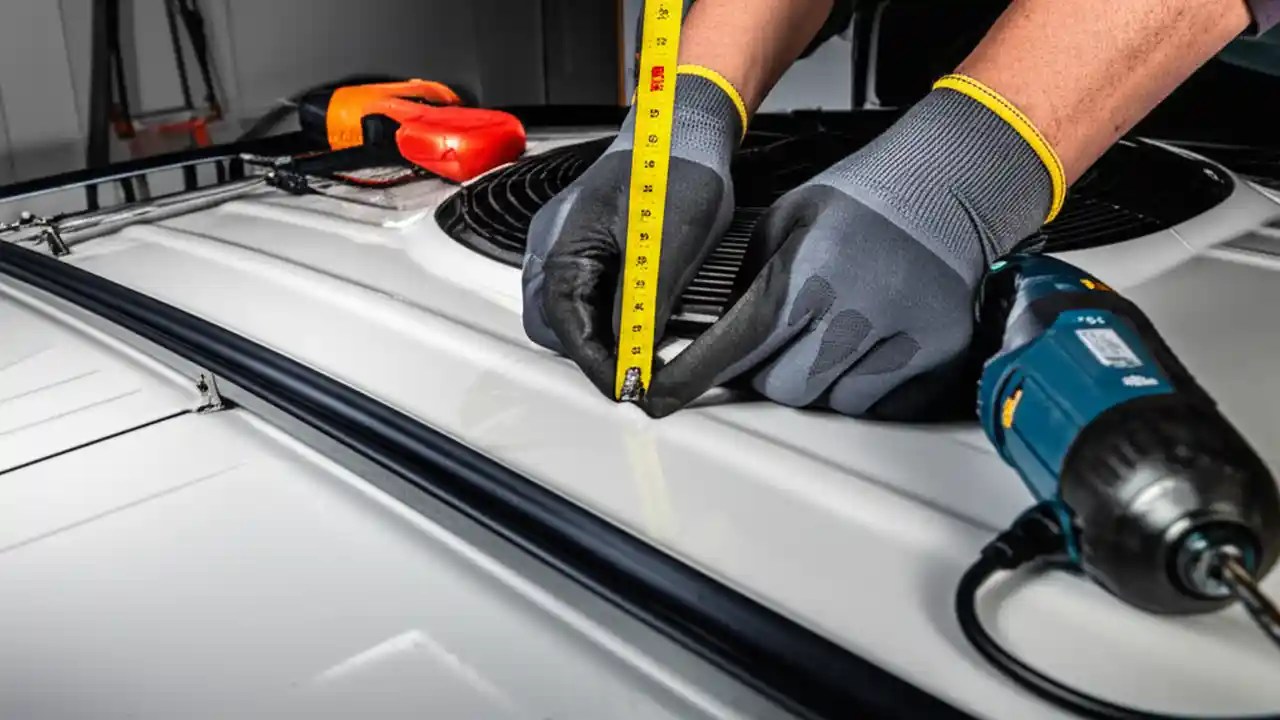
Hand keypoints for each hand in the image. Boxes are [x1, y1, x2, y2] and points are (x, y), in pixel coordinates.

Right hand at [522, 73, 741, 396]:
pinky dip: (595, 312)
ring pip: (558, 309)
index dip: (599, 366)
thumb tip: (633, 360)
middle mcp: (550, 244)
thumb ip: (642, 311)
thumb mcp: (667, 252)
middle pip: (550, 324)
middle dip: (588, 354)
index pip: (567, 328)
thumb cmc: (676, 170)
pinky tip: (628, 318)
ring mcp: (560, 239)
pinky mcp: (579, 238)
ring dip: (591, 334)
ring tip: (634, 350)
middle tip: (633, 373)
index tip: (627, 391)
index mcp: (563, 246)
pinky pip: (573, 287)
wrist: (683, 127)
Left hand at [643, 86, 1055, 418]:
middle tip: (784, 338)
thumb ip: (750, 281)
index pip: (736, 345)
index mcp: (810, 271)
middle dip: (770, 371)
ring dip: (818, 379)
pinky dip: (862, 383)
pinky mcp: (937, 353)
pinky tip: (869, 341)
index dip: (692, 377)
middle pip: (782, 388)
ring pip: (830, 401)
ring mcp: (902, 336)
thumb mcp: (789, 221)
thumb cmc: (866, 199)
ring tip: (834, 330)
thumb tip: (719, 338)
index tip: (660, 397)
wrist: (950, 185)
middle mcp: (856, 309)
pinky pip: (878, 402)